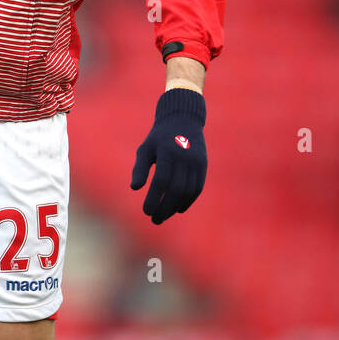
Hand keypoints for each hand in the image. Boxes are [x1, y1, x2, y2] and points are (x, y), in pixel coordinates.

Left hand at [130, 87, 207, 222]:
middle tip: (154, 220)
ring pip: (188, 191)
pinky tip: (178, 209)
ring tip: (163, 216)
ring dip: (175, 207)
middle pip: (176, 189)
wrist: (183, 119)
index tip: (146, 211)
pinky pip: (197, 188)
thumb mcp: (145, 148)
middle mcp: (184, 157)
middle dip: (165, 208)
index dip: (154, 198)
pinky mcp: (203, 165)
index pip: (161, 180)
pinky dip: (188, 201)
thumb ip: (140, 168)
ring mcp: (196, 161)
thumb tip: (135, 188)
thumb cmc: (159, 137)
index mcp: (167, 151)